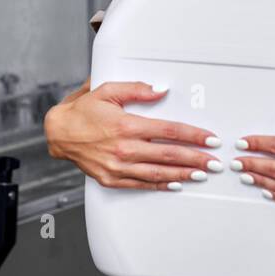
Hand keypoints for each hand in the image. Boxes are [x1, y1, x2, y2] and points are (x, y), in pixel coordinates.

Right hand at [46, 81, 221, 189]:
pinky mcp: (111, 179)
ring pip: (159, 173)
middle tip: (216, 162)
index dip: (194, 136)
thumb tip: (161, 90)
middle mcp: (124, 148)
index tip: (210, 139)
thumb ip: (136, 90)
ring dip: (184, 174)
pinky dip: (161, 185)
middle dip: (197, 159)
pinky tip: (176, 184)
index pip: (170, 131)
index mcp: (127, 125)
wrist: (58, 133)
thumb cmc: (83, 111)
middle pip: (169, 155)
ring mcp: (118, 167)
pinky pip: (142, 184)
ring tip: (203, 174)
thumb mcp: (107, 91)